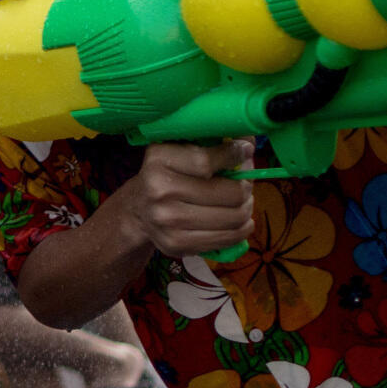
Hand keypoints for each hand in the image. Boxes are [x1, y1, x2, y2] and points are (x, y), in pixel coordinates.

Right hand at [127, 141, 254, 257]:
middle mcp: (160, 192)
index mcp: (160, 160)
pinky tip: (241, 221)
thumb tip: (248, 144)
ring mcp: (168, 222)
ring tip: (244, 202)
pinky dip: (241, 230)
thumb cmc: (167, 173)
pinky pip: (226, 239)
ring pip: (233, 218)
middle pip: (228, 193)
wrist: (138, 210)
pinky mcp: (177, 245)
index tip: (245, 151)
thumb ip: (211, 142)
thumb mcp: (178, 149)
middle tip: (246, 185)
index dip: (233, 155)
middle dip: (245, 187)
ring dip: (247, 209)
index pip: (207, 161)